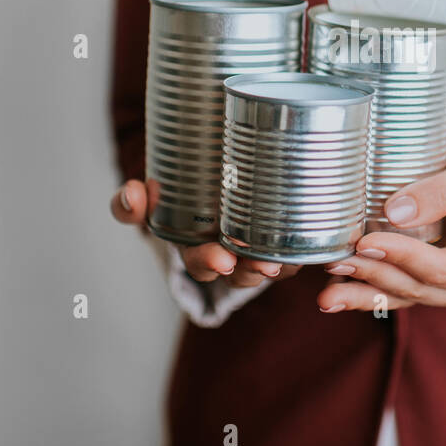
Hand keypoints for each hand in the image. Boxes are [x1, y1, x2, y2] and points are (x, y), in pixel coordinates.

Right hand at [110, 179, 295, 286]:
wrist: (209, 175)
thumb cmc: (176, 194)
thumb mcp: (148, 199)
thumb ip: (129, 203)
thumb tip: (131, 194)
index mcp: (197, 248)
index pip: (202, 263)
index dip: (210, 264)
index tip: (222, 261)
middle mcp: (229, 253)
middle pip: (242, 270)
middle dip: (251, 270)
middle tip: (264, 265)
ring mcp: (258, 248)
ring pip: (272, 263)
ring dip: (282, 262)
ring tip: (290, 257)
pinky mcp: (284, 238)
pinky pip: (297, 250)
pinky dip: (306, 249)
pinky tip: (317, 243)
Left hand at [316, 134, 445, 313]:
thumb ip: (440, 192)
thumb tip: (394, 211)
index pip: (437, 269)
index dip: (401, 257)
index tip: (366, 242)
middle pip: (412, 287)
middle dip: (372, 276)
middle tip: (334, 263)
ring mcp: (441, 290)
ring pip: (396, 296)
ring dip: (360, 293)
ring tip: (325, 292)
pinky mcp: (420, 281)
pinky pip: (389, 291)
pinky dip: (361, 291)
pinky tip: (332, 292)